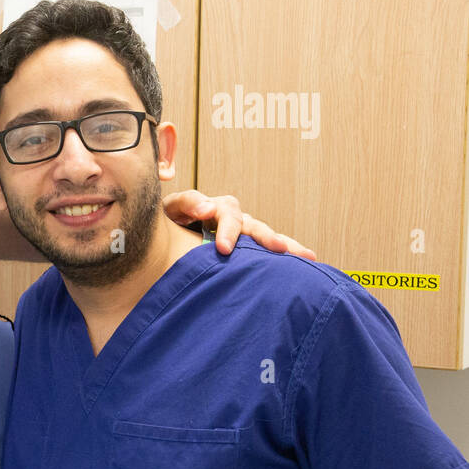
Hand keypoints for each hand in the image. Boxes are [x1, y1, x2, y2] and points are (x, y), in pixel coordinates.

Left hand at [162, 190, 315, 258]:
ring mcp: (238, 235)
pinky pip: (263, 253)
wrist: (162, 238)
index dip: (228, 229)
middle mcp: (231, 220)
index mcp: (213, 208)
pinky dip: (282, 258)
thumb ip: (186, 203)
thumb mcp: (170, 207)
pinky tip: (304, 266)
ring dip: (283, 245)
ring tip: (306, 256)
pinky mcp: (242, 250)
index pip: (227, 212)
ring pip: (263, 237)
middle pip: (253, 224)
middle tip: (279, 249)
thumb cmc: (165, 221)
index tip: (224, 249)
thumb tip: (208, 208)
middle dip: (266, 237)